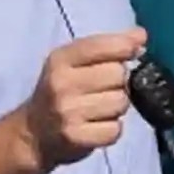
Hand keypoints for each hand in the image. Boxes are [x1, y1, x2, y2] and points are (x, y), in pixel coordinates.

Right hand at [25, 28, 146, 166]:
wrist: (32, 134)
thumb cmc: (61, 91)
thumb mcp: (73, 62)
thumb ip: (107, 46)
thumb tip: (141, 35)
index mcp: (61, 59)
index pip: (103, 45)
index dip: (125, 47)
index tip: (134, 51)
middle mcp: (62, 83)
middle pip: (118, 74)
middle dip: (120, 82)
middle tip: (105, 89)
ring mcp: (68, 112)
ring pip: (120, 102)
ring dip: (117, 107)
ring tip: (100, 109)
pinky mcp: (76, 138)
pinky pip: (115, 129)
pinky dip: (112, 129)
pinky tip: (97, 126)